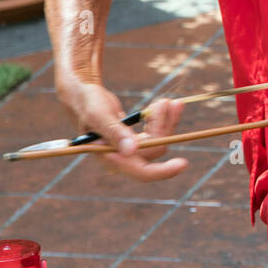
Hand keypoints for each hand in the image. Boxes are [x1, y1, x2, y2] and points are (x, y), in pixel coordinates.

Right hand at [56, 79, 188, 180]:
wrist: (84, 96)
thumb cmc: (88, 104)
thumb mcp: (99, 115)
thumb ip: (115, 132)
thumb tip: (131, 151)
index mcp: (111, 158)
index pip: (141, 172)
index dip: (163, 171)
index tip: (183, 163)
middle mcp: (122, 159)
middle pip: (154, 149)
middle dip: (164, 126)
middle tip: (166, 102)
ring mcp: (130, 151)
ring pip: (159, 140)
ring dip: (167, 121)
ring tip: (171, 102)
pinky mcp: (136, 141)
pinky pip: (157, 133)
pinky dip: (164, 119)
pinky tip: (169, 105)